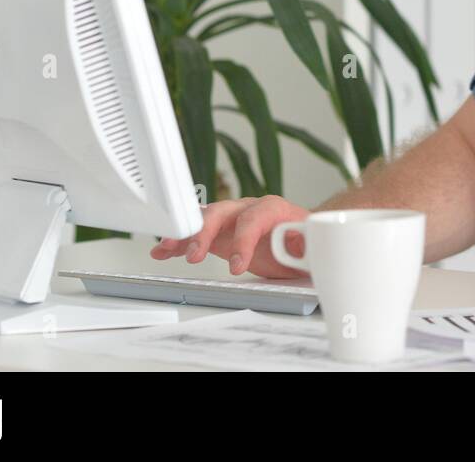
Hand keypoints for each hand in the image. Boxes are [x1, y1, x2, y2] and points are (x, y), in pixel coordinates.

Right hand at [150, 196, 309, 277]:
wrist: (304, 240)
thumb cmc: (307, 241)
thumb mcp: (311, 246)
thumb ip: (305, 244)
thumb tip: (300, 242)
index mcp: (273, 209)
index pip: (254, 219)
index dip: (243, 241)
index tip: (236, 264)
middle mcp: (248, 209)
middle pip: (222, 213)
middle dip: (205, 232)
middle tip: (194, 256)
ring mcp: (232, 219)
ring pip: (204, 220)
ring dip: (185, 234)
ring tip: (166, 248)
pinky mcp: (222, 234)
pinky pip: (197, 234)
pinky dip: (180, 242)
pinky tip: (162, 250)